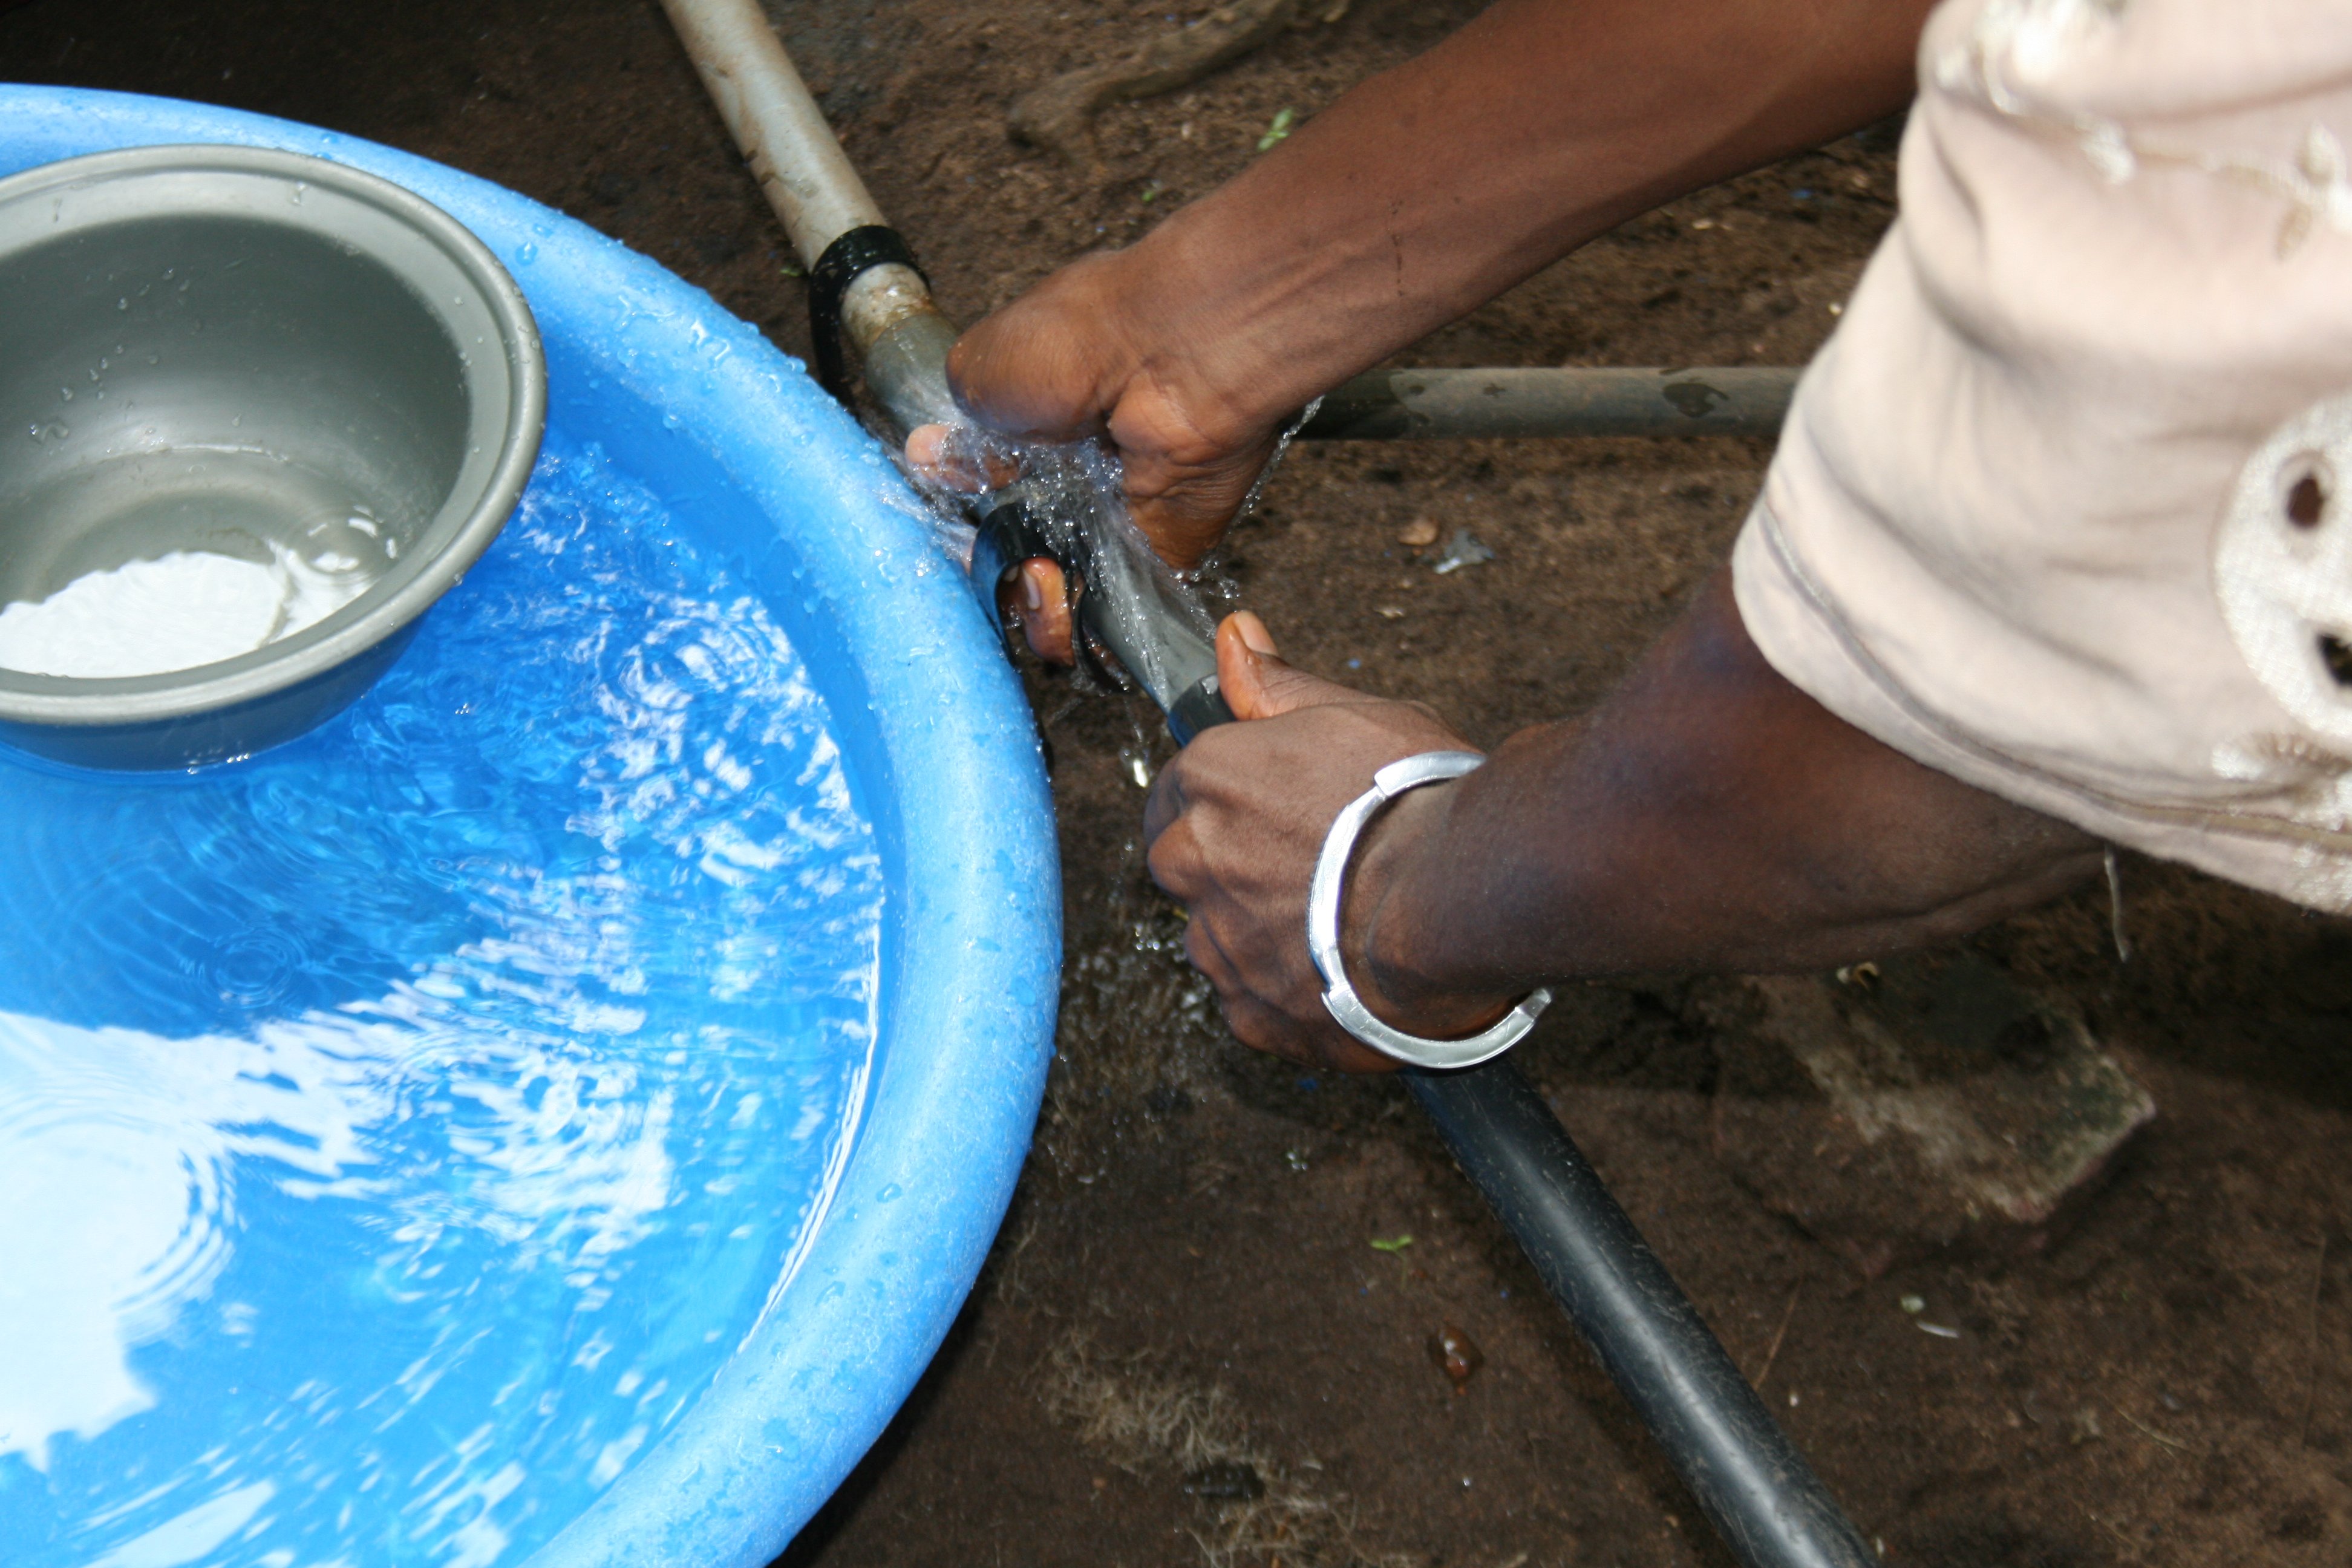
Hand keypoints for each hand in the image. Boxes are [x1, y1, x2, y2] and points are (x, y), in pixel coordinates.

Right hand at [905, 250, 1284, 663]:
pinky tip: (1053, 590)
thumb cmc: (1078, 339)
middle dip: (991, 569)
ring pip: (1055, 598)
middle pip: (1018, 556)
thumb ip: (958, 434)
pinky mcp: (1158, 559)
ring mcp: (1117, 523)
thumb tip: (934, 455)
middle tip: (988, 555)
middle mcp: (1077, 477)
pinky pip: (1106, 619)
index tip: (948, 520)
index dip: (962, 519)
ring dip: (1025, 599)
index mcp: (1037, 425)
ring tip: (1029, 571)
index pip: (989, 497)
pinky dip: (1072, 623)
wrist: (1169, 356)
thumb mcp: (977, 370)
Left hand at [1143, 612, 1520, 1071]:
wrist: (1463, 897)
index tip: (1263, 813)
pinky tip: (1341, 975)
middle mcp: (1196, 861)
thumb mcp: (1353, 715)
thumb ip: (1279, 686)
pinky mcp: (1252, 1013)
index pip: (1178, 789)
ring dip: (1256, 935)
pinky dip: (1286, 995)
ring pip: (1215, 940)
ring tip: (1333, 927)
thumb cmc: (1418, 800)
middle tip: (1304, 870)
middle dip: (1228, 868)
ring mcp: (1221, 944)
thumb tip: (1234, 637)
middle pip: (1183, 865)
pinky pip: (1251, 1005)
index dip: (1222, 802)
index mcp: (1211, 780)